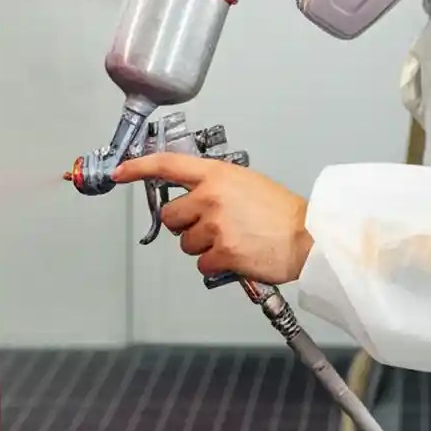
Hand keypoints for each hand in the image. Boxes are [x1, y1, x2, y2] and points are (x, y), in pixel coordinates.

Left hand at [113, 154, 313, 284]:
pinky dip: (216, 265)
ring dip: (203, 247)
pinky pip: (202, 264)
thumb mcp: (245, 182)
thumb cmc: (281, 211)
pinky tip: (237, 255)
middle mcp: (211, 197)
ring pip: (186, 244)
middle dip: (185, 225)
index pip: (167, 165)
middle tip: (213, 226)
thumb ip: (214, 185)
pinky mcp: (222, 253)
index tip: (120, 172)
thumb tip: (190, 195)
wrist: (309, 236)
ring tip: (233, 239)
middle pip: (171, 217)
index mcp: (216, 175)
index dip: (139, 168)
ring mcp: (215, 226)